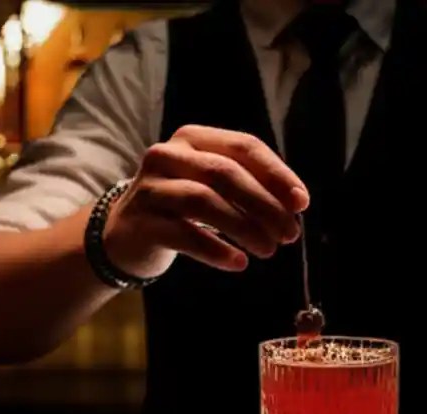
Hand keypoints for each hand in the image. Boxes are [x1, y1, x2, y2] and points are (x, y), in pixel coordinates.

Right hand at [102, 125, 308, 277]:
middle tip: (289, 234)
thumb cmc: (182, 207)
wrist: (125, 234)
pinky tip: (238, 262)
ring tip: (268, 251)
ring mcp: (150, 188)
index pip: (243, 147)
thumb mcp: (213, 187)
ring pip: (203, 201)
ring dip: (244, 227)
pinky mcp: (141, 223)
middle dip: (264, 205)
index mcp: (193, 138)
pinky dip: (216, 249)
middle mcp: (168, 156)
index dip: (276, 174)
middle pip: (225, 173)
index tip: (301, 203)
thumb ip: (250, 187)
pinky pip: (184, 235)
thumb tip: (295, 205)